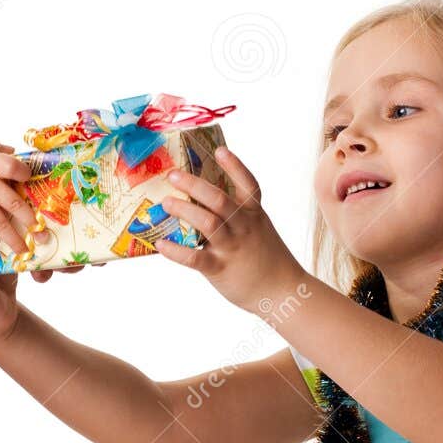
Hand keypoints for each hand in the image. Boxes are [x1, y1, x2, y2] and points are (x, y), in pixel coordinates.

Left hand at [154, 147, 309, 314]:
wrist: (282, 292)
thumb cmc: (265, 258)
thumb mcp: (259, 229)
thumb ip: (238, 215)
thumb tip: (203, 200)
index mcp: (254, 214)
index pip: (248, 185)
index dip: (235, 166)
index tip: (219, 150)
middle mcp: (244, 227)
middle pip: (219, 199)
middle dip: (194, 185)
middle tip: (173, 175)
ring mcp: (232, 247)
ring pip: (208, 222)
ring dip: (184, 210)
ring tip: (166, 202)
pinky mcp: (220, 268)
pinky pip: (195, 258)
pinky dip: (176, 251)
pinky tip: (160, 244)